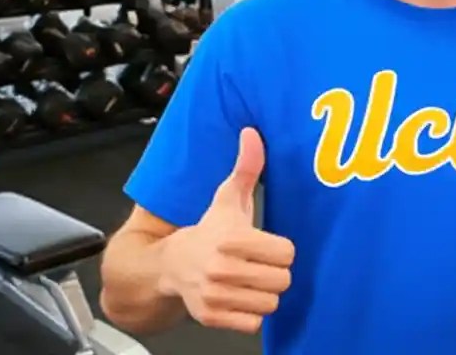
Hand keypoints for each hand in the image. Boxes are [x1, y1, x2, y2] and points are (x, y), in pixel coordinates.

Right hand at [158, 128, 294, 333]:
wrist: (168, 266)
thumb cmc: (208, 230)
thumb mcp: (227, 198)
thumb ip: (246, 168)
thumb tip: (252, 133)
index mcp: (231, 239)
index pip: (287, 253)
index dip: (280, 249)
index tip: (266, 245)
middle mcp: (221, 270)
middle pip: (283, 280)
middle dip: (275, 273)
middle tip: (258, 265)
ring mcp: (215, 297)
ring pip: (271, 303)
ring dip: (264, 294)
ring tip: (248, 281)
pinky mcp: (211, 318)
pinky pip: (254, 322)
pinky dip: (251, 314)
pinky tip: (239, 298)